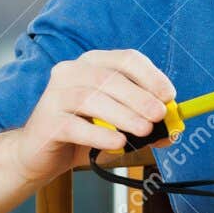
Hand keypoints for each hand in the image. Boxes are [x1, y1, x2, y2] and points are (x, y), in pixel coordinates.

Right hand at [1, 49, 176, 184]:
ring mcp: (55, 95)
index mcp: (93, 64)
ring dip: (123, 115)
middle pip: (110, 78)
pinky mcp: (46, 121)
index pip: (126, 59)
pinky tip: (117, 142)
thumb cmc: (84, 133)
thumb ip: (146, 125)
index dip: (151, 76)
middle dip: (140, 97)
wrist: (39, 153)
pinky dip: (99, 134)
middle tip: (159, 116)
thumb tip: (174, 131)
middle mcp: (72, 72)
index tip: (170, 95)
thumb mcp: (119, 126)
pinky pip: (75, 125)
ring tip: (144, 131)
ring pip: (92, 98)